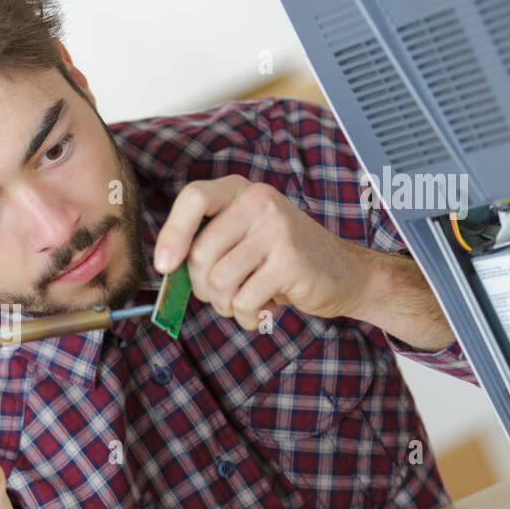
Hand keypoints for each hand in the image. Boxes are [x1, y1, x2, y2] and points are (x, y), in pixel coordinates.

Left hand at [153, 175, 369, 330]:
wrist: (345, 273)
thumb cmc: (282, 260)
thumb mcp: (244, 238)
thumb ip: (208, 243)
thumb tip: (167, 268)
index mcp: (241, 192)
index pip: (194, 197)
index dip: (172, 233)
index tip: (165, 265)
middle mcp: (259, 202)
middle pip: (200, 253)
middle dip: (202, 288)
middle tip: (224, 295)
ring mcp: (277, 229)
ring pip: (219, 281)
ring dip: (226, 305)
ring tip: (246, 301)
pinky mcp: (290, 261)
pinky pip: (244, 300)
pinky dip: (247, 316)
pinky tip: (266, 309)